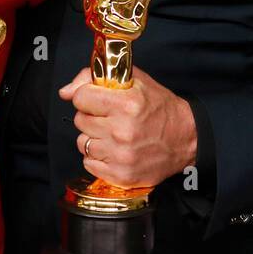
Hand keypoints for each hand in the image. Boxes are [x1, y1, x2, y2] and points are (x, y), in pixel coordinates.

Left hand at [58, 66, 196, 189]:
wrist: (187, 138)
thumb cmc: (161, 109)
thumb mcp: (134, 81)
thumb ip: (97, 78)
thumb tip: (65, 92)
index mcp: (127, 104)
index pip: (80, 98)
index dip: (87, 97)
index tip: (98, 99)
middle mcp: (122, 131)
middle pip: (80, 120)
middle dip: (92, 116)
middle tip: (110, 117)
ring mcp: (121, 156)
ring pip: (82, 143)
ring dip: (94, 138)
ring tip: (113, 134)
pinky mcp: (121, 175)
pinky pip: (89, 163)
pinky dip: (98, 157)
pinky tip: (114, 150)